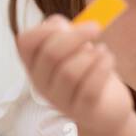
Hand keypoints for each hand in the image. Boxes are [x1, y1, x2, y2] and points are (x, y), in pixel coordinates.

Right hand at [16, 16, 133, 135]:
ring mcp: (60, 101)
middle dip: (76, 36)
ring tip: (103, 51)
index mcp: (34, 65)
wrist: (106, 109)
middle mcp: (41, 84)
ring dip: (91, 55)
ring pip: (70, 72)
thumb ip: (64, 32)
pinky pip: (90, 87)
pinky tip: (109, 59)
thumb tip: (60, 24)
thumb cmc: (88, 72)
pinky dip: (103, 68)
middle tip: (96, 27)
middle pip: (51, 54)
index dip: (45, 29)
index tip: (67, 24)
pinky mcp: (83, 111)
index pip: (25, 42)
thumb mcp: (73, 48)